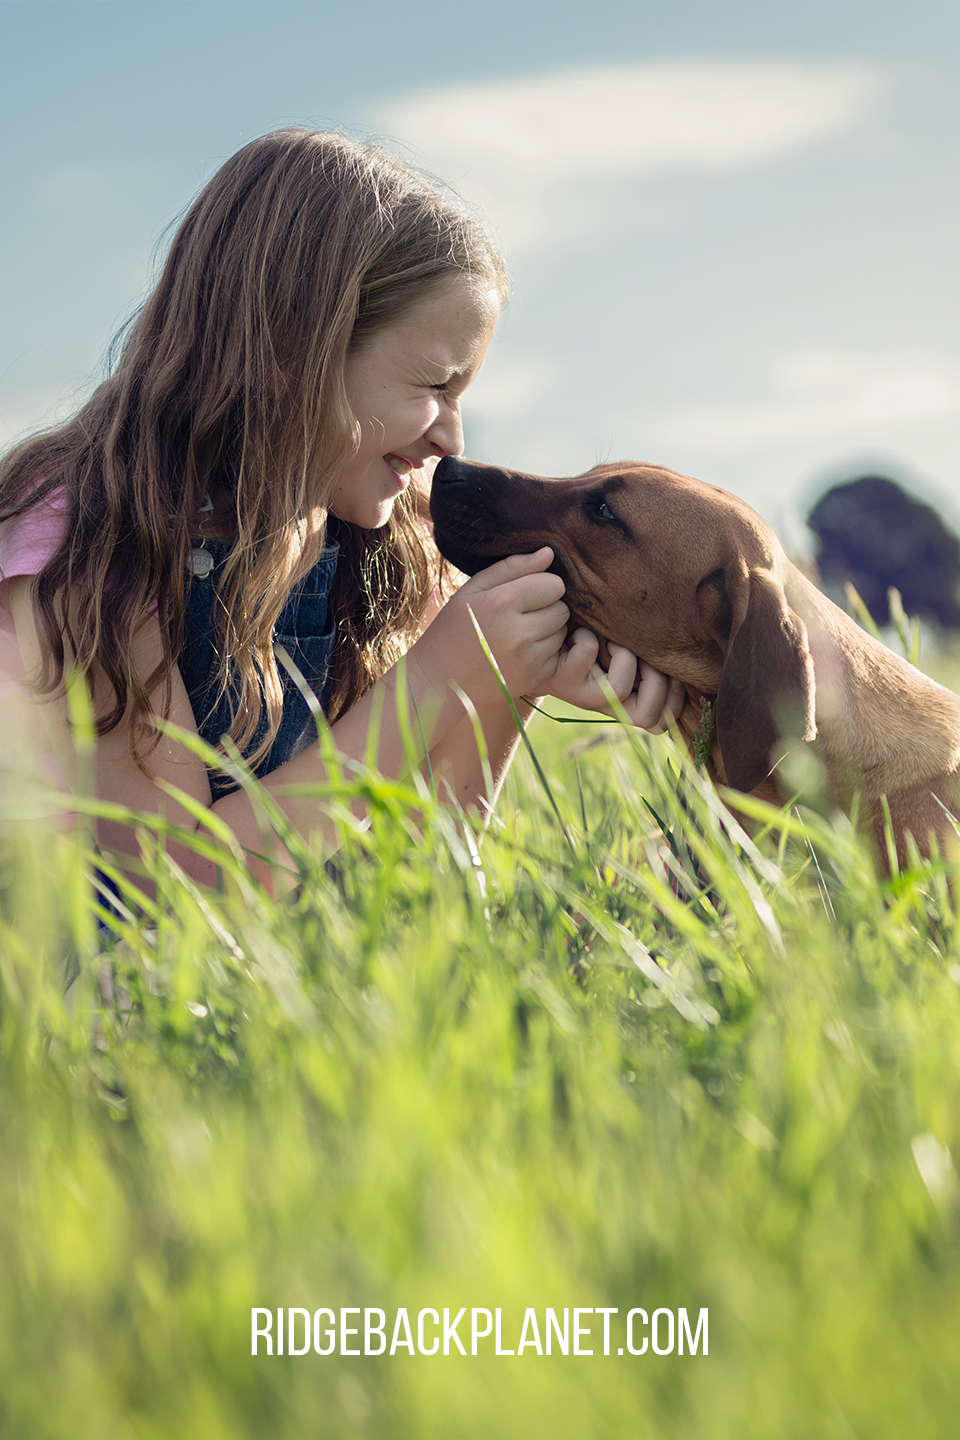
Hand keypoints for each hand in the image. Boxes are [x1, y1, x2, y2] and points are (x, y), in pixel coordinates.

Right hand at [412, 547, 569, 705]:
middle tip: (520, 615)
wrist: (439, 679)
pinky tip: (521, 653)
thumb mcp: (473, 589)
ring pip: (562, 632)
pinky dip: (544, 652)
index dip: (541, 585)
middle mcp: (519, 633)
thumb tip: (549, 553)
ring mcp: (528, 660)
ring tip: (519, 634)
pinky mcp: (534, 679)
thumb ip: (512, 567)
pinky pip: (557, 655)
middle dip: (547, 607)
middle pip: (561, 609)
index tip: (524, 594)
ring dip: (547, 630)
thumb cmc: (455, 627)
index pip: (554, 584)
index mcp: (502, 603)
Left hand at [547, 627, 684, 732]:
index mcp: (626, 701)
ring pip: (619, 689)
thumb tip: (682, 651)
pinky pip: (588, 652)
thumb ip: (650, 654)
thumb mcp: (624, 648)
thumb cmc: (590, 637)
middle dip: (657, 680)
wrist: (540, 640)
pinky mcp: (561, 679)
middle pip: (649, 718)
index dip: (675, 699)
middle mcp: (606, 705)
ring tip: (613, 640)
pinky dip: (588, 637)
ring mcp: (582, 696)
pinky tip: (577, 633)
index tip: (669, 668)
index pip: (661, 722)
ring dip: (625, 655)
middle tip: (642, 655)